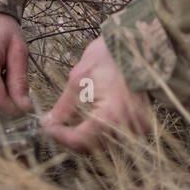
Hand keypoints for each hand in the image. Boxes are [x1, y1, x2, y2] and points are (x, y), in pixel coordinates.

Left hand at [41, 37, 150, 152]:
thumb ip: (63, 107)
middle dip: (71, 136)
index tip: (47, 126)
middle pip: (92, 145)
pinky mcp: (142, 123)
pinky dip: (103, 129)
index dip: (59, 136)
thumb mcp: (78, 79)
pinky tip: (92, 116)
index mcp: (111, 115)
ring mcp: (137, 126)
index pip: (79, 140)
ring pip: (104, 142)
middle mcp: (127, 126)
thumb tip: (49, 122)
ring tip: (72, 120)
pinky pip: (117, 134)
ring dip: (87, 135)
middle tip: (56, 124)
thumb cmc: (108, 56)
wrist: (137, 44)